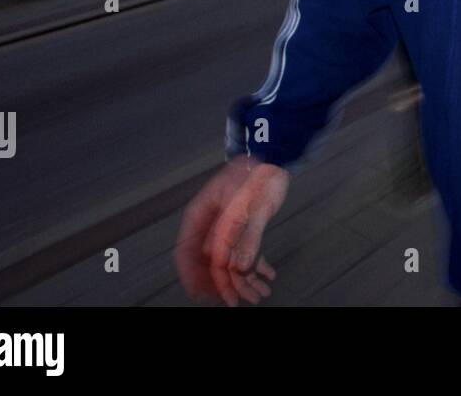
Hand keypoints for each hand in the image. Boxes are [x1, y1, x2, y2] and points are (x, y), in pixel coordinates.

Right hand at [174, 155, 289, 305]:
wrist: (274, 160)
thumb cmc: (258, 174)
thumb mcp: (253, 205)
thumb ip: (246, 236)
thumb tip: (238, 267)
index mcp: (201, 214)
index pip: (187, 252)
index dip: (192, 276)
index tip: (202, 294)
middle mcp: (209, 223)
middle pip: (206, 261)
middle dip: (221, 284)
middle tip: (234, 300)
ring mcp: (223, 226)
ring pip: (225, 260)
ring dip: (241, 280)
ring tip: (257, 294)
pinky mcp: (239, 227)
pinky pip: (241, 252)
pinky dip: (253, 266)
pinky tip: (267, 274)